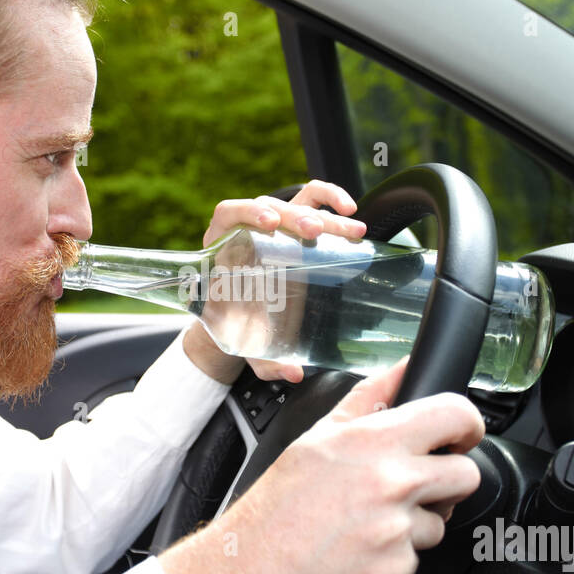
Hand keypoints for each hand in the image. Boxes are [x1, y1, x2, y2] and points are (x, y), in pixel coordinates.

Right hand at [158, 356, 483, 573]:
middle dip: (446, 480)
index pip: (456, 415)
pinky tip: (360, 550)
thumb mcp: (320, 434)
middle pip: (467, 474)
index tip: (460, 437)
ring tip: (368, 523)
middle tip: (412, 487)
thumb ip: (370, 396)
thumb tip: (404, 367)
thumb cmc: (281, 501)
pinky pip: (415, 558)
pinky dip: (393, 557)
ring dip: (414, 524)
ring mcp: (397, 530)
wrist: (252, 564)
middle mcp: (393, 482)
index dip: (467, 426)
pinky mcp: (396, 571)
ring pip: (440, 522)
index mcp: (375, 441)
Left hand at [182, 180, 368, 383]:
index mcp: (223, 248)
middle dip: (294, 216)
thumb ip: (266, 360)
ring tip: (349, 229)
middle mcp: (248, 230)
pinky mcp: (294, 227)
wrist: (237, 318)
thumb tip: (293, 373)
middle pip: (270, 206)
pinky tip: (350, 212)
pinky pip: (312, 201)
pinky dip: (331, 200)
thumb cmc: (235, 324)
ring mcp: (274, 225)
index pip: (229, 214)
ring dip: (322, 212)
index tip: (268, 223)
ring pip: (296, 203)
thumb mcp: (245, 342)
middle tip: (314, 231)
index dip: (247, 212)